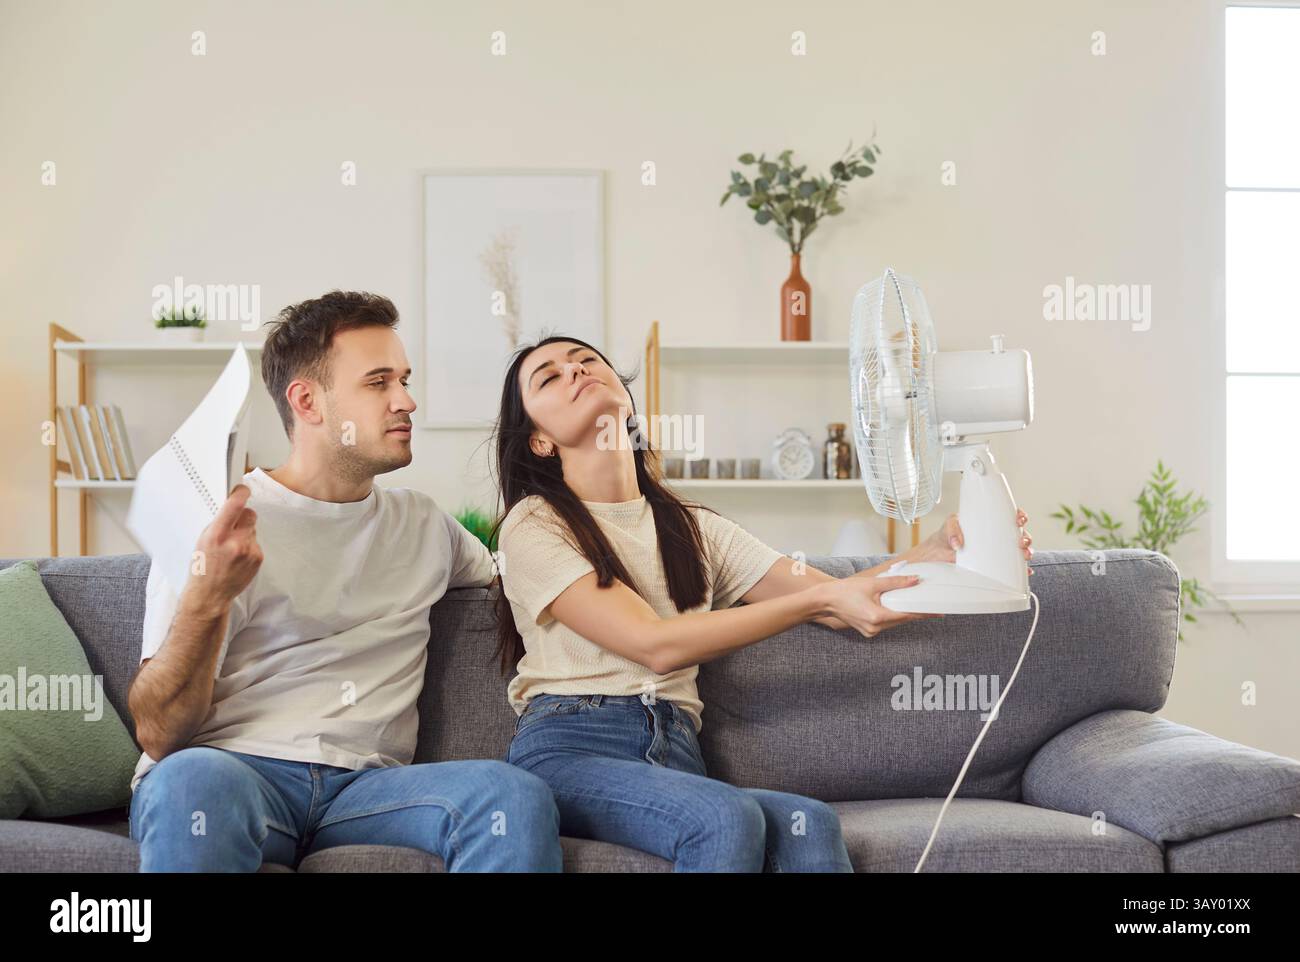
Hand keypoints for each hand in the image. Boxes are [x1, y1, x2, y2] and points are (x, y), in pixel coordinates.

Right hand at [181, 484, 263, 611]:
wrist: (209, 595)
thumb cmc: (202, 568)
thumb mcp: (202, 540)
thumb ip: (218, 523)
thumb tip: (231, 507)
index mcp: (216, 535)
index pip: (234, 505)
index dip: (240, 493)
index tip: (242, 489)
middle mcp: (235, 542)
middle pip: (249, 514)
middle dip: (243, 515)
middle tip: (234, 524)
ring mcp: (249, 551)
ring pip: (252, 529)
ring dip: (244, 534)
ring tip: (231, 548)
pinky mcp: (257, 558)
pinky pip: (256, 543)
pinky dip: (248, 546)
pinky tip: (238, 558)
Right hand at [819, 574, 942, 638]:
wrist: (824, 601)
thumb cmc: (844, 591)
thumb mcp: (872, 584)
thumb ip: (895, 583)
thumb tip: (914, 580)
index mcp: (877, 617)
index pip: (907, 615)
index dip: (924, 613)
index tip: (938, 612)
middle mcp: (875, 628)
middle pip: (902, 619)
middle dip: (915, 611)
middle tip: (929, 604)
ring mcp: (871, 631)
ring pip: (894, 622)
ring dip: (903, 613)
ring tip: (914, 604)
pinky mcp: (867, 630)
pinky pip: (885, 623)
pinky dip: (892, 615)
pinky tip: (896, 607)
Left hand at [909, 509, 1033, 576]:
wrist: (936, 555)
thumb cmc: (945, 537)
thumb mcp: (948, 526)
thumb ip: (952, 530)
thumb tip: (957, 543)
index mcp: (988, 522)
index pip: (1009, 516)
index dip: (1019, 516)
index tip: (1019, 519)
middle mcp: (996, 536)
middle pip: (1018, 535)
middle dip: (1025, 538)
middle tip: (1021, 542)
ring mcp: (996, 551)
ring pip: (1018, 551)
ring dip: (1026, 553)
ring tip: (1024, 555)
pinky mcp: (993, 565)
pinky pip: (1012, 568)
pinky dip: (1021, 570)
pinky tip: (1025, 572)